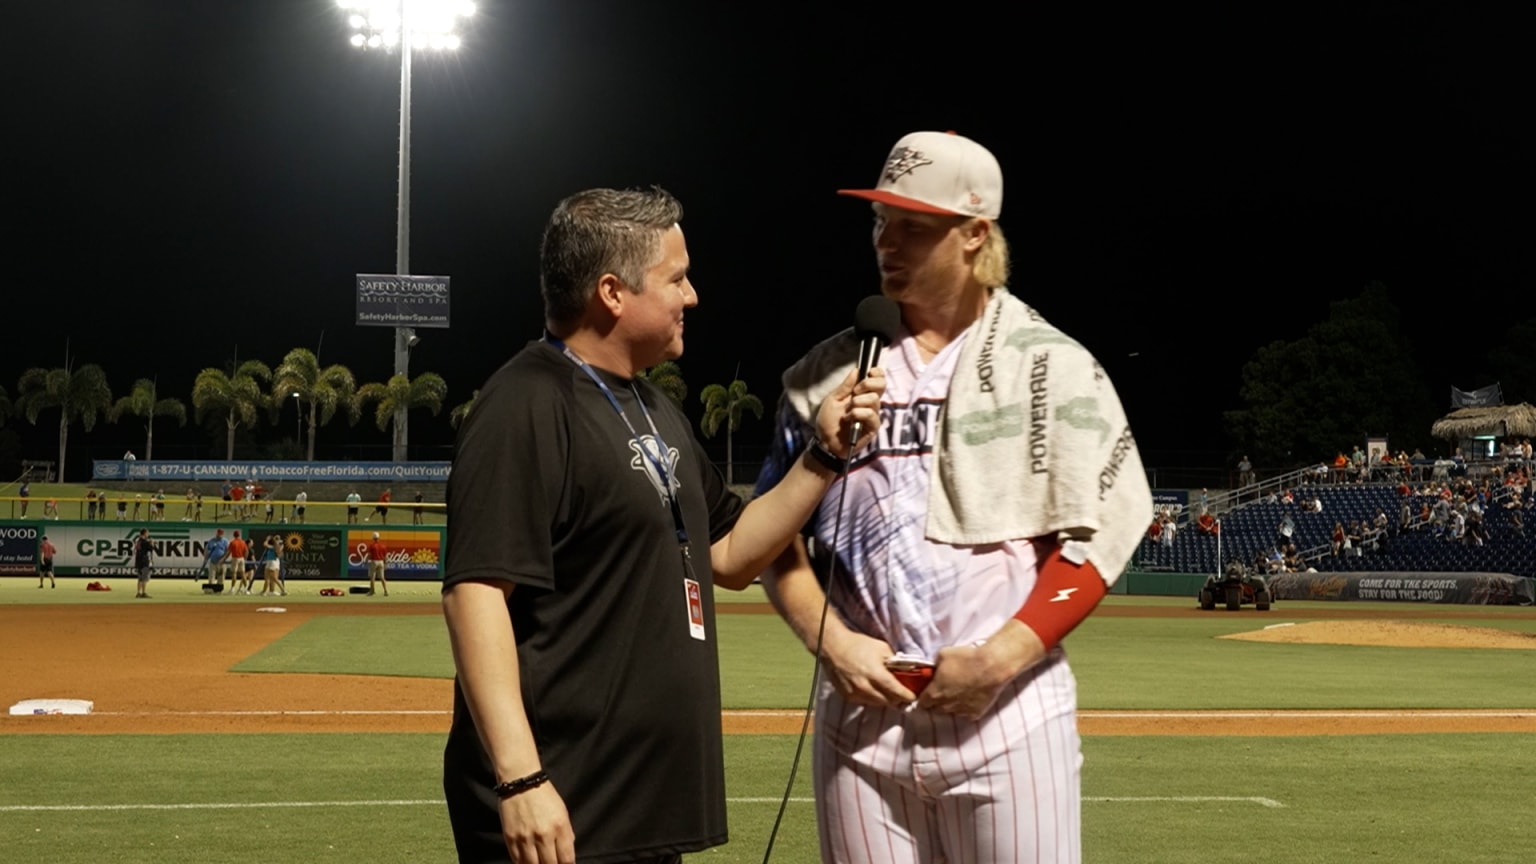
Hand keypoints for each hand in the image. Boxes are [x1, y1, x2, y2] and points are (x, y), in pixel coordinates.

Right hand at [499, 782, 575, 863]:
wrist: (521, 782)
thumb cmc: (544, 796)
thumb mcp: (562, 812)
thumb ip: (566, 834)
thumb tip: (567, 855)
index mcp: (560, 827)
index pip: (567, 859)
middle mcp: (543, 835)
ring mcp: (526, 838)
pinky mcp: (510, 839)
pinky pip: (518, 861)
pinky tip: (528, 863)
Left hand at [814, 368, 885, 457]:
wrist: (826, 443)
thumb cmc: (829, 422)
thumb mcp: (833, 399)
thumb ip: (846, 386)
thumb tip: (857, 370)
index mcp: (862, 394)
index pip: (878, 379)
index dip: (877, 373)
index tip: (868, 372)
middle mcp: (870, 404)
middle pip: (881, 385)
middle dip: (867, 384)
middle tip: (855, 392)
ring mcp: (873, 415)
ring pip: (874, 399)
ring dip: (858, 402)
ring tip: (848, 411)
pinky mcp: (873, 427)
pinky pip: (871, 414)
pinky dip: (858, 413)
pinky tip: (849, 419)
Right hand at [819, 627, 915, 706]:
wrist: (833, 647)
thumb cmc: (858, 644)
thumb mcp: (881, 648)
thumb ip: (893, 662)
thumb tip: (904, 670)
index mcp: (876, 674)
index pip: (896, 692)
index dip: (907, 696)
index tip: (912, 697)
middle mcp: (866, 687)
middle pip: (888, 701)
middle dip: (896, 698)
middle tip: (901, 694)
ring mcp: (855, 693)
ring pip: (876, 703)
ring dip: (884, 699)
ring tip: (887, 692)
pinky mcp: (847, 696)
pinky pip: (864, 701)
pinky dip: (871, 698)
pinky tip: (872, 689)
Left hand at [919, 621, 1045, 719]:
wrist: (991, 667)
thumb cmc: (966, 658)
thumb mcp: (942, 655)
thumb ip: (934, 665)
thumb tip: (934, 668)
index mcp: (934, 693)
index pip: (922, 703)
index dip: (924, 696)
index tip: (929, 690)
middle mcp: (945, 706)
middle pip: (936, 709)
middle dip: (937, 701)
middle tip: (944, 689)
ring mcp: (961, 712)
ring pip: (951, 712)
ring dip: (951, 705)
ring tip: (959, 692)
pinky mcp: (975, 714)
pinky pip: (966, 713)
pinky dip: (966, 707)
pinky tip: (971, 696)